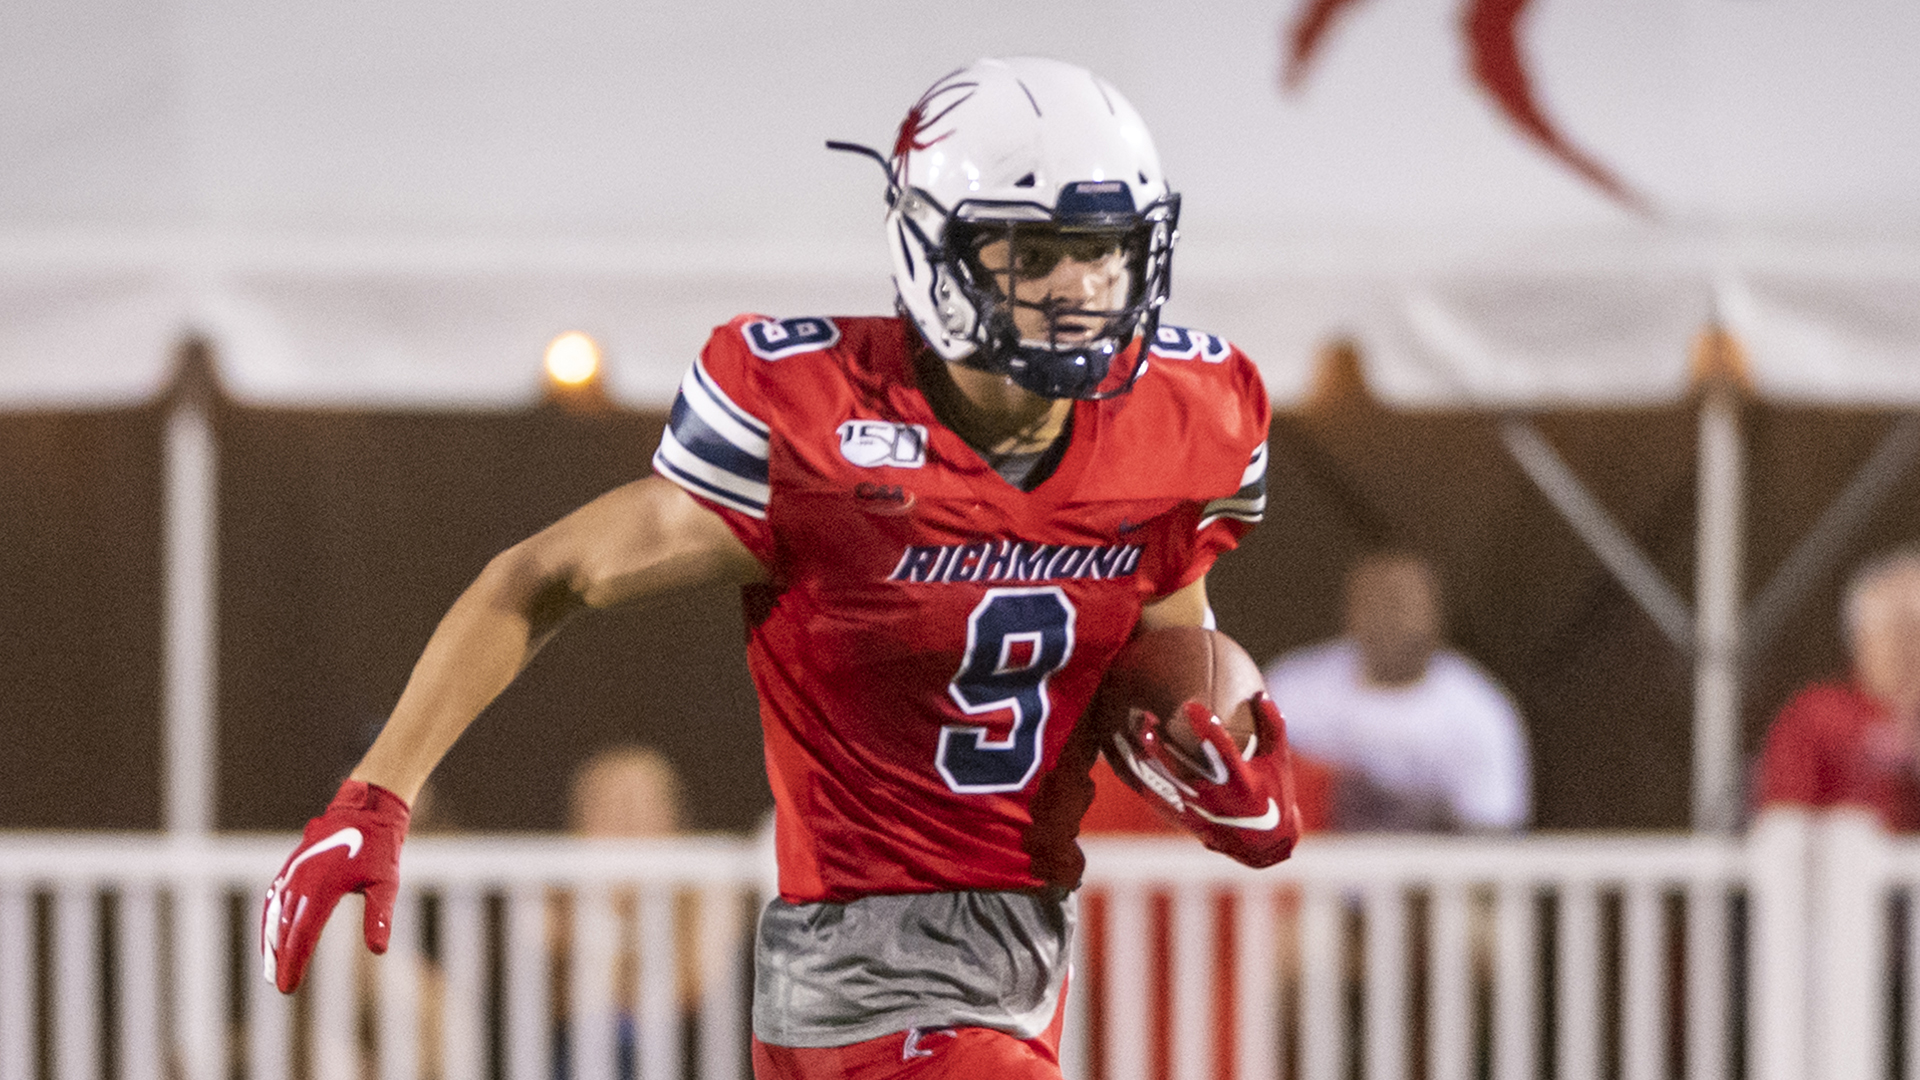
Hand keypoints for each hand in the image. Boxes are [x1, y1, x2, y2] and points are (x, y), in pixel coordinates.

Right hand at [260, 779, 410, 992]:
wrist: (367, 809)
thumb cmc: (380, 847)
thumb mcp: (386, 883)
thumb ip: (380, 916)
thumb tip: (379, 950)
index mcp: (322, 888)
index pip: (302, 935)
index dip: (294, 963)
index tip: (288, 988)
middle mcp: (301, 881)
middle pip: (284, 929)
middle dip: (281, 959)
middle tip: (281, 986)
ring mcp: (293, 871)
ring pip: (274, 913)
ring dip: (270, 942)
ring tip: (270, 966)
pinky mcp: (292, 865)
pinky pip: (273, 896)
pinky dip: (269, 918)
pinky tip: (270, 933)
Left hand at [1108, 692, 1298, 867]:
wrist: (1264, 843)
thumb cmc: (1274, 793)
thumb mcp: (1279, 761)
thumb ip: (1273, 727)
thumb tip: (1260, 694)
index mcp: (1242, 783)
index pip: (1221, 751)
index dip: (1206, 729)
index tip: (1190, 705)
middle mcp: (1217, 799)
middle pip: (1182, 770)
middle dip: (1162, 746)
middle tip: (1145, 718)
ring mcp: (1198, 811)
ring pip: (1165, 784)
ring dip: (1147, 760)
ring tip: (1134, 734)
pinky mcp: (1185, 818)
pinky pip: (1159, 798)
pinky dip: (1143, 779)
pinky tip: (1126, 758)